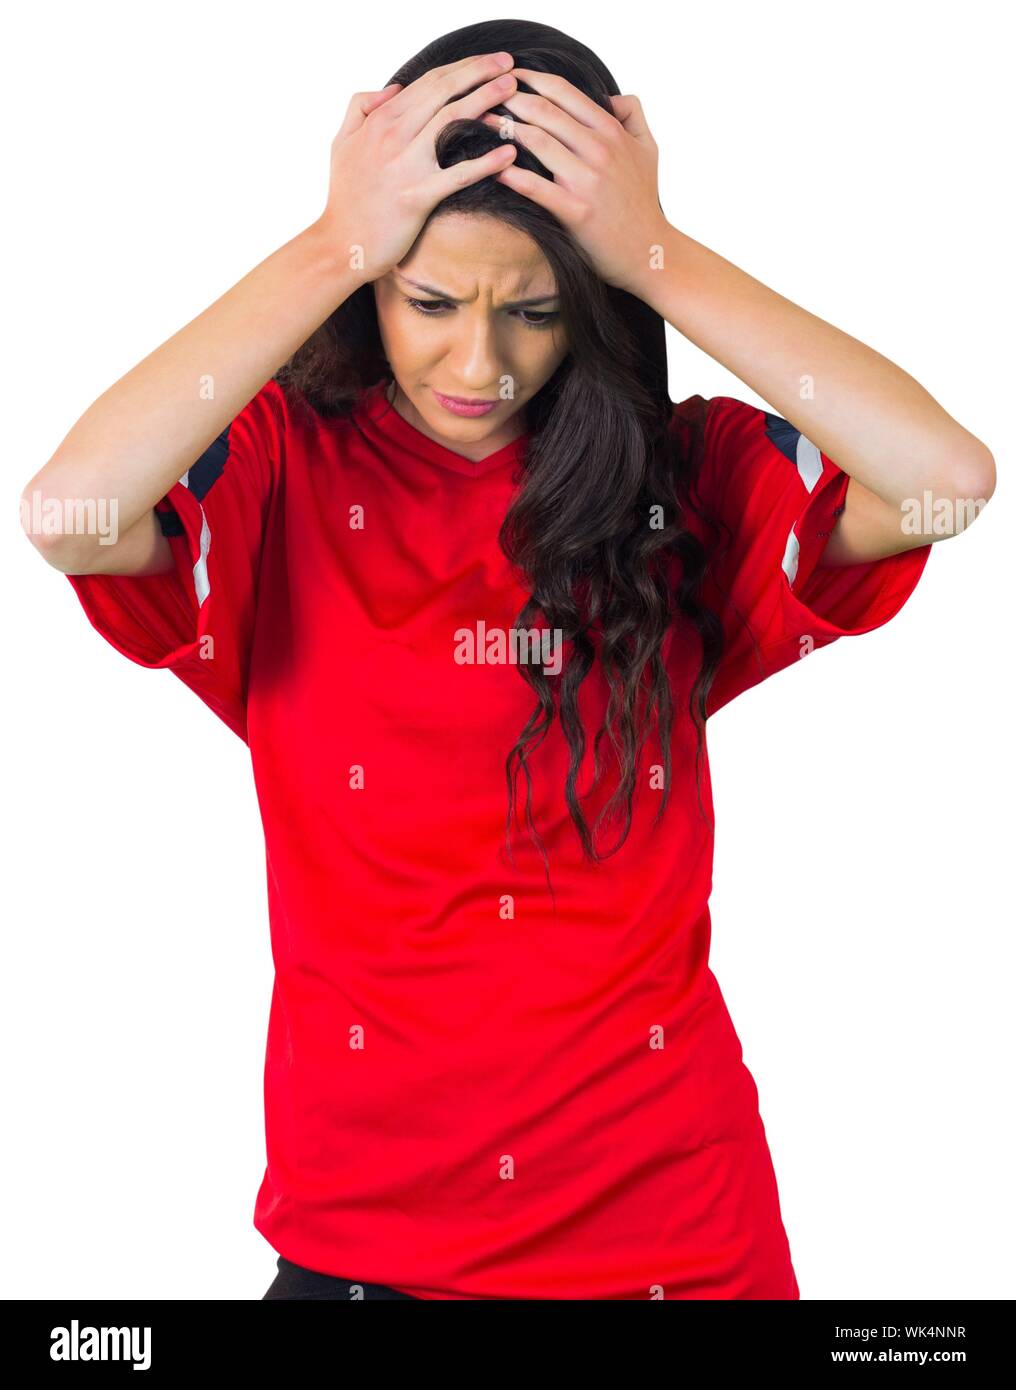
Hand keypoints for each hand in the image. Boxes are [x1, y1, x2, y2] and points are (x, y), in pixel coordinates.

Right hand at [316, 53, 520, 283]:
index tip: (489, 60)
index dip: (462, 67)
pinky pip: (458, 175)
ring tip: (514, 91)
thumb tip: (395, 88)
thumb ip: (361, 107)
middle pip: (444, 91)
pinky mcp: (417, 197)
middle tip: (510, 64)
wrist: (339, 244)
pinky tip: (510, 154)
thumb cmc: (345, 196)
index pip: (429, 81)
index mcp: (380, 119)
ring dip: (487, 100)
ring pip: (452, 120)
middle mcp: (393, 135)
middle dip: (480, 72)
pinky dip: (486, 163)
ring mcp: (405, 165)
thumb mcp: (341, 142)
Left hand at [480, 68, 669, 295]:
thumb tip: (612, 97)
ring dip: (503, 129)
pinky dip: (510, 174)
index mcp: (611, 131)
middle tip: (484, 96)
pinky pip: (535, 187)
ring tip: (480, 123)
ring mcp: (586, 180)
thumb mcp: (649, 149)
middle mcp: (598, 150)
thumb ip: (633, 115)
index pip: (564, 92)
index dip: (531, 79)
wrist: (651, 251)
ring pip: (536, 141)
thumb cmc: (644, 201)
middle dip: (508, 99)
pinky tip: (491, 167)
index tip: (508, 76)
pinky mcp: (575, 211)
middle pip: (544, 111)